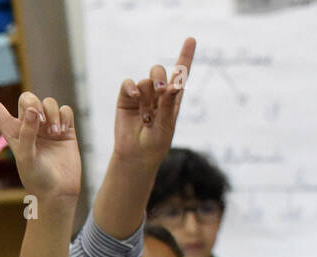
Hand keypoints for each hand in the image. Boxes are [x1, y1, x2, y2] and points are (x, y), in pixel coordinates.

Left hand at [0, 75, 79, 203]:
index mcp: (12, 133)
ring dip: (52, 113)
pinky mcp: (65, 129)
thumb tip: (33, 110)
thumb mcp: (26, 159)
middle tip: (42, 122)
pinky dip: (64, 116)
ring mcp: (47, 127)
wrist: (59, 192)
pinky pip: (65, 109)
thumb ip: (28, 133)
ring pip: (48, 102)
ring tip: (55, 132)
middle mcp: (28, 126)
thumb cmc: (37, 180)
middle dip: (35, 103)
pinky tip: (63, 131)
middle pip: (28, 98)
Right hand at [110, 38, 194, 169]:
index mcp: (173, 98)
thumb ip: (169, 104)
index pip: (181, 73)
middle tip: (161, 92)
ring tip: (146, 116)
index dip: (185, 56)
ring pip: (145, 80)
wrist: (136, 156)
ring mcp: (141, 96)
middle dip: (161, 78)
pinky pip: (128, 84)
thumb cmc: (155, 142)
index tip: (191, 39)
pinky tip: (135, 97)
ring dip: (147, 94)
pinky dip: (131, 88)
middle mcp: (157, 94)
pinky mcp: (126, 99)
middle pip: (159, 72)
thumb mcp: (167, 124)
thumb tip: (172, 85)